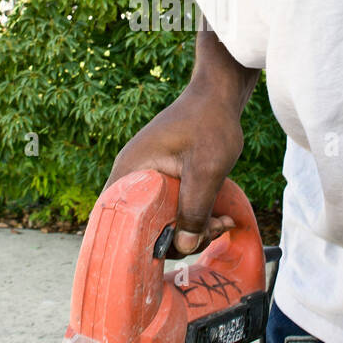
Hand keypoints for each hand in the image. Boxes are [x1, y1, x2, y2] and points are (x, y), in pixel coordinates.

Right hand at [102, 80, 244, 254]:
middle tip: (213, 231)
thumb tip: (184, 247)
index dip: (139, 243)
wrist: (219, 93)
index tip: (173, 250)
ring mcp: (148, 175)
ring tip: (222, 223)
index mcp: (131, 172)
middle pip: (144, 224)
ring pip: (163, 218)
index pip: (119, 221)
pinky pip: (173, 206)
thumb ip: (194, 209)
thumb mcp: (206, 170)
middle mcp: (132, 175)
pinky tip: (219, 216)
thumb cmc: (210, 124)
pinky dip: (193, 215)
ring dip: (192, 227)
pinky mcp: (164, 176)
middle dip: (179, 236)